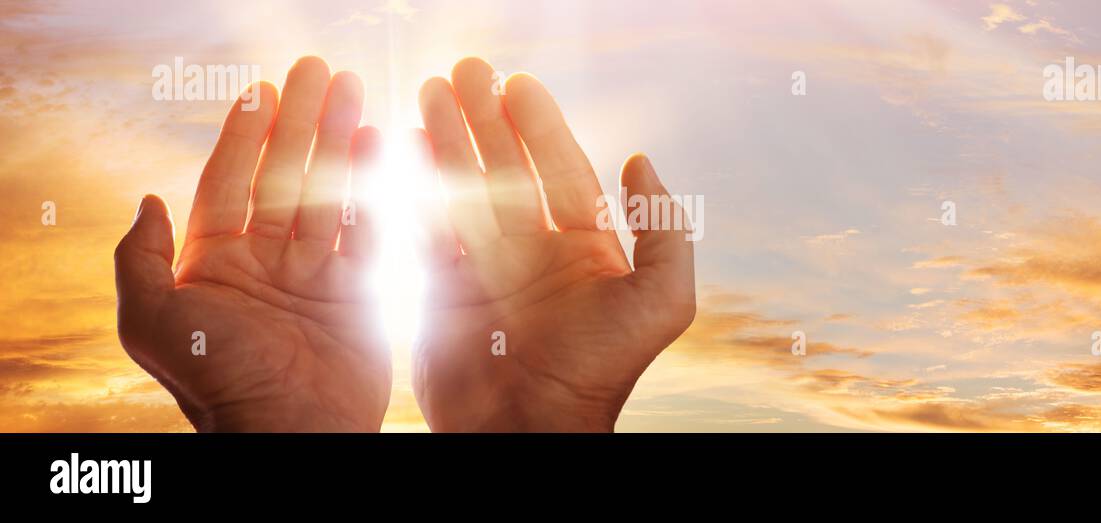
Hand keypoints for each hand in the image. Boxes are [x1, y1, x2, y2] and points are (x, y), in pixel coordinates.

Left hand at [114, 57, 389, 431]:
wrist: (289, 432)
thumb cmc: (217, 384)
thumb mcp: (153, 323)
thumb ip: (140, 260)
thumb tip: (147, 199)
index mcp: (213, 262)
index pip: (228, 180)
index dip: (243, 132)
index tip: (259, 89)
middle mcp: (263, 260)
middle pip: (282, 174)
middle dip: (299, 120)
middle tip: (317, 70)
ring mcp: (312, 273)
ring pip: (326, 191)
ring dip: (338, 140)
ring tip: (351, 92)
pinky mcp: (354, 290)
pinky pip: (365, 227)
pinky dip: (372, 187)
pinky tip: (378, 144)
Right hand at [412, 58, 695, 431]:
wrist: (529, 429)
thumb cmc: (599, 371)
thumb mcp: (660, 301)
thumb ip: (664, 230)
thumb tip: (640, 164)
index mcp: (586, 250)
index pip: (561, 171)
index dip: (540, 125)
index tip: (517, 83)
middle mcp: (537, 253)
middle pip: (508, 171)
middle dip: (486, 120)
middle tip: (463, 71)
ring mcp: (489, 270)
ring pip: (466, 190)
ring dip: (448, 141)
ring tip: (429, 91)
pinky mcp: (447, 290)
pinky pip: (429, 227)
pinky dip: (418, 188)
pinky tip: (407, 147)